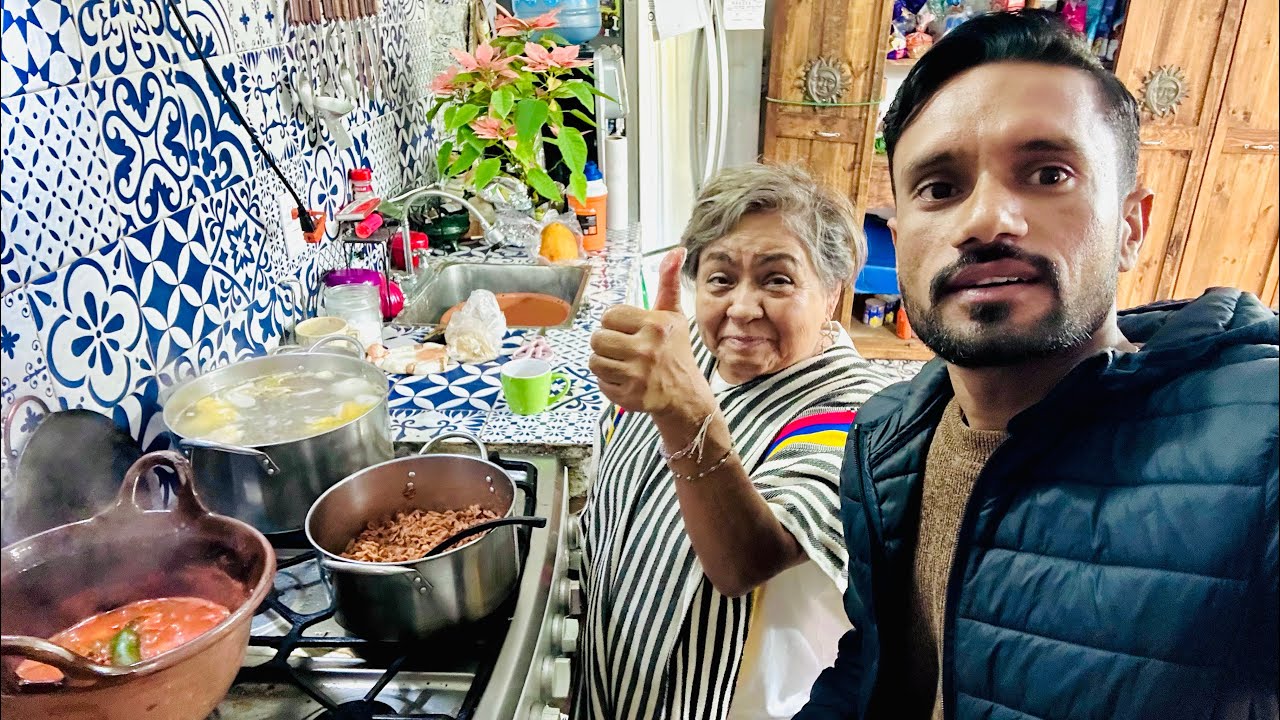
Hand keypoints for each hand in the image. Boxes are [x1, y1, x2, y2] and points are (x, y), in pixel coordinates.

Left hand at [589, 248, 710, 416]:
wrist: (685, 395)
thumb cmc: (675, 351)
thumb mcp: (674, 315)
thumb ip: (668, 283)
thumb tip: (677, 250)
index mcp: (655, 325)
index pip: (609, 316)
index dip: (616, 324)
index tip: (630, 331)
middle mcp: (647, 349)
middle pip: (597, 338)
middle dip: (607, 343)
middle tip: (624, 349)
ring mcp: (637, 375)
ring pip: (594, 361)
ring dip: (605, 362)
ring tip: (623, 364)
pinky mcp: (628, 396)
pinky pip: (600, 382)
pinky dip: (609, 382)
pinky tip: (626, 380)